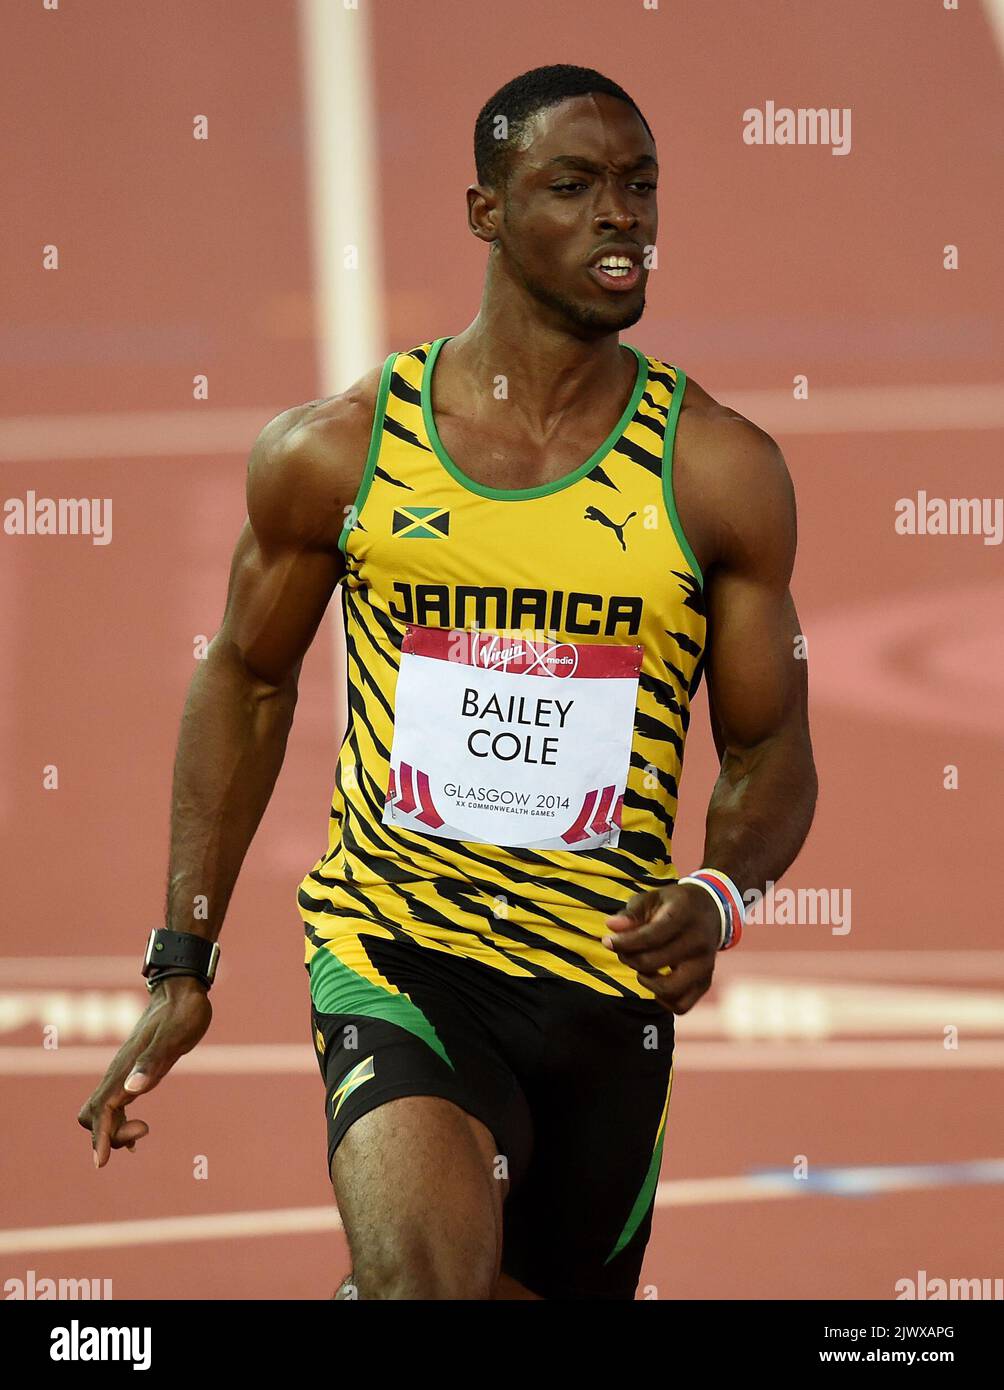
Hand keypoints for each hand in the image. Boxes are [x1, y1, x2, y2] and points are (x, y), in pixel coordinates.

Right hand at [77, 975, 211, 1167]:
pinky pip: (117, 1105)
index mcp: (124, 1068)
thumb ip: (153, 1061)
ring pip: (105, 1112)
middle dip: (109, 1135)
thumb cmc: (182, 1012)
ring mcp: (125, 1073)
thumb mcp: (174, 1036)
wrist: (181, 991)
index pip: (101, 1110)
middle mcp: (119, 1073)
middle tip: (145, 1131)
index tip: (102, 1163)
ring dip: (117, 1130)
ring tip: (145, 1131)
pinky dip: (121, 1123)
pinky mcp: (134, 1072)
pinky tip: (138, 1131)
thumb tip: (134, 1089)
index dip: (99, 1137)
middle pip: (95, 1116)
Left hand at [603, 882, 721, 1013]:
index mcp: (683, 917)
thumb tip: (611, 926)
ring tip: (643, 967)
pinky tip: (657, 981)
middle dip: (629, 959)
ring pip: (669, 990)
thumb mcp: (653, 898)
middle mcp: (698, 943)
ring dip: (647, 982)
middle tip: (624, 951)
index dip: (623, 942)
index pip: (650, 937)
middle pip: (652, 963)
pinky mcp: (705, 982)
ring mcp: (705, 965)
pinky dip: (664, 999)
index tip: (608, 941)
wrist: (711, 910)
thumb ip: (632, 912)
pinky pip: (681, 1005)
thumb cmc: (674, 904)